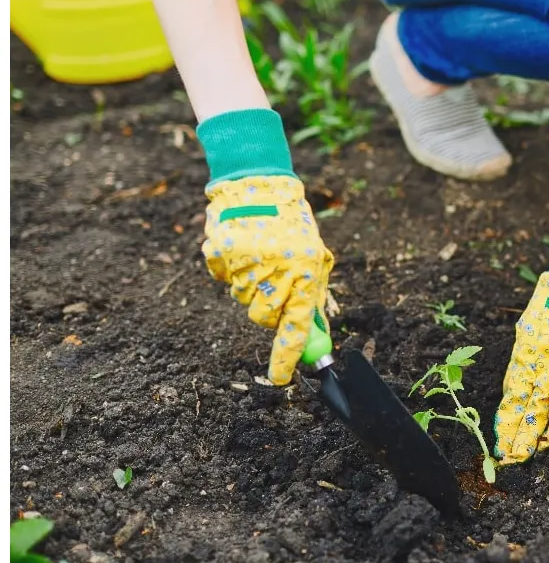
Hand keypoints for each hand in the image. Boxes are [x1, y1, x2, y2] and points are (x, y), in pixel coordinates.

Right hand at [202, 175, 333, 384]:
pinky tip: (241, 248)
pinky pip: (222, 278)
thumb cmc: (293, 225)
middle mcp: (276, 267)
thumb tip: (315, 338)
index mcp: (305, 270)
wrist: (260, 183)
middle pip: (263, 318)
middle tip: (272, 283)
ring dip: (250, 287)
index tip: (279, 379)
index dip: (286, 356)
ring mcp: (245, 261)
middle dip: (267, 310)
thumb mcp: (314, 258)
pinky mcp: (220, 252)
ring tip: (259, 256)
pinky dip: (230, 269)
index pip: (295, 325)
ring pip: (242, 299)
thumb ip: (312, 298)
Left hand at [494, 271, 548, 463]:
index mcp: (530, 352)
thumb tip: (515, 393)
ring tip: (547, 448)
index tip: (501, 447)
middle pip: (537, 405)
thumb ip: (523, 362)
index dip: (508, 423)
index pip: (515, 396)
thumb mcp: (528, 330)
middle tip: (518, 459)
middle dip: (526, 435)